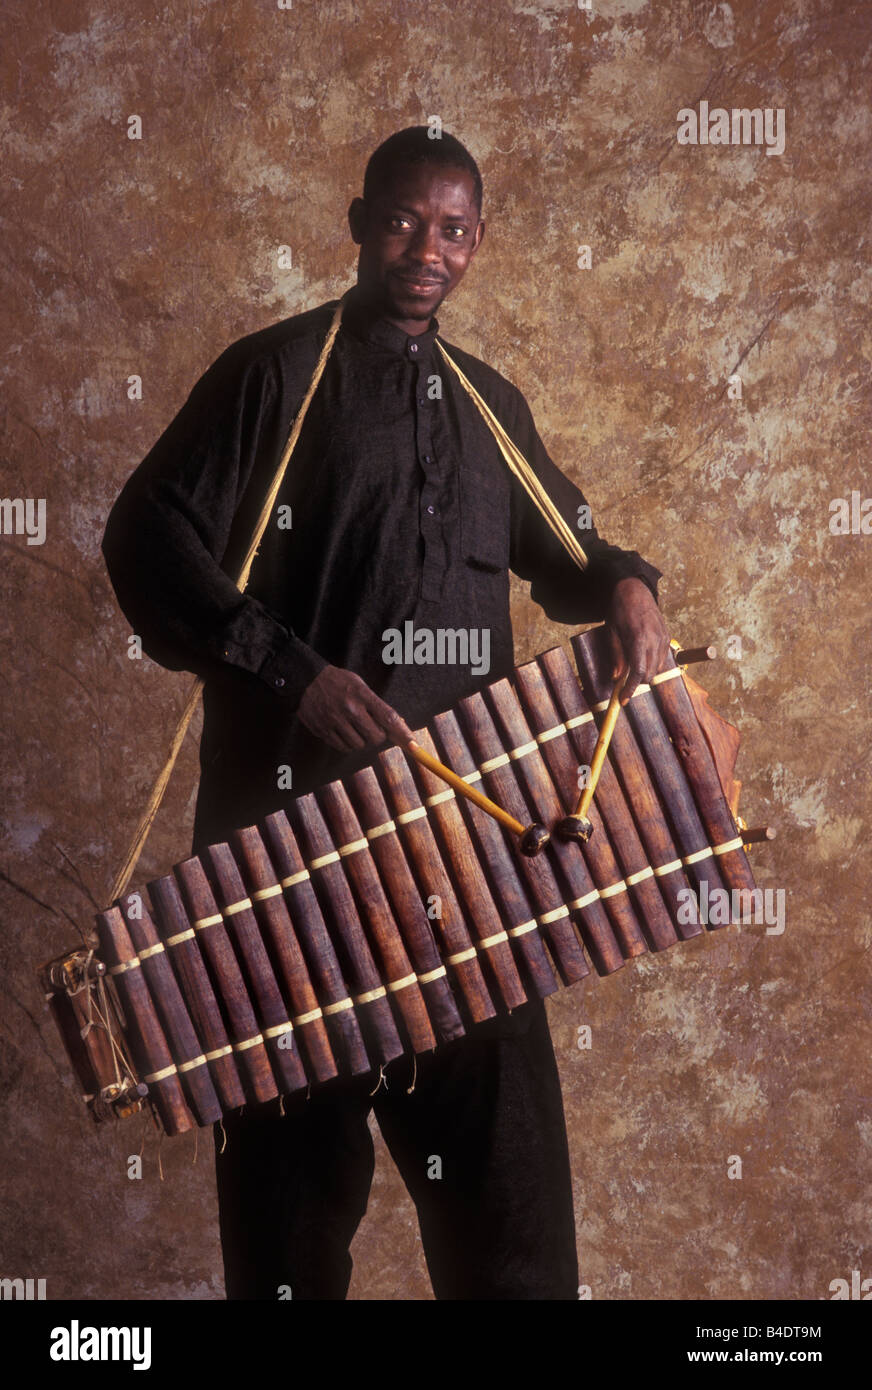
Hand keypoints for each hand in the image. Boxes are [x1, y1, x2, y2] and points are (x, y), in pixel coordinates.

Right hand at [297, 665, 414, 751]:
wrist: (305, 679)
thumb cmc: (338, 682)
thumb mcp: (360, 685)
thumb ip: (376, 706)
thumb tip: (398, 727)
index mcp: (362, 694)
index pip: (389, 717)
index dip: (403, 734)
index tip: (414, 746)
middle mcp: (350, 709)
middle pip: (376, 737)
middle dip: (378, 736)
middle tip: (372, 727)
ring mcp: (335, 721)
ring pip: (359, 745)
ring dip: (362, 740)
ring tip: (354, 727)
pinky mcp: (323, 730)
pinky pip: (343, 747)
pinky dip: (347, 744)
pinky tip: (344, 732)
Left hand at [605, 577, 671, 704]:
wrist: (634, 590)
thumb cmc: (620, 610)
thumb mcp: (612, 633)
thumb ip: (616, 656)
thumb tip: (617, 678)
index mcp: (639, 639)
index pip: (638, 672)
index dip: (630, 689)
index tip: (623, 699)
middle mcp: (655, 640)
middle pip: (649, 674)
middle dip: (636, 682)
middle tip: (623, 683)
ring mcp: (664, 638)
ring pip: (656, 669)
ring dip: (644, 673)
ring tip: (631, 668)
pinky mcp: (667, 637)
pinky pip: (662, 659)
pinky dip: (652, 664)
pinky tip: (641, 658)